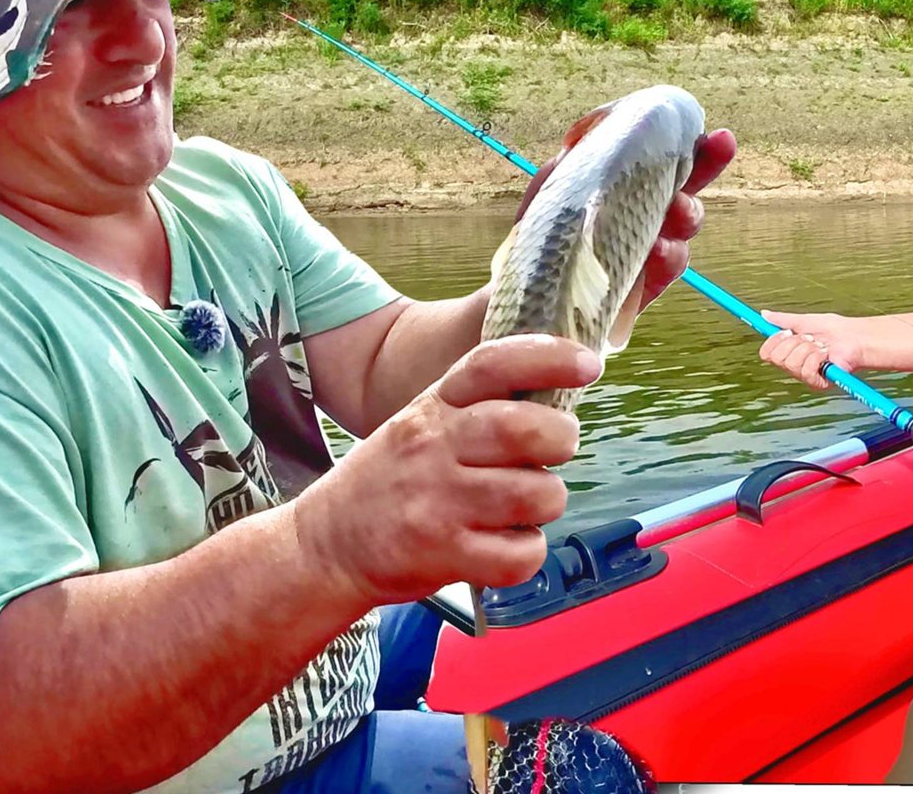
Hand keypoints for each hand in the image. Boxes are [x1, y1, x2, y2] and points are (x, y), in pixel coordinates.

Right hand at [294, 334, 597, 604]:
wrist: (324, 546)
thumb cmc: (389, 483)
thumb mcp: (420, 424)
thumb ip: (476, 407)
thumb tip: (556, 396)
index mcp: (432, 407)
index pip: (492, 363)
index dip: (548, 357)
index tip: (588, 364)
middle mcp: (433, 447)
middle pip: (526, 429)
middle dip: (561, 439)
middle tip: (555, 450)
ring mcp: (437, 502)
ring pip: (537, 494)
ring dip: (547, 501)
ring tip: (525, 506)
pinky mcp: (442, 555)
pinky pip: (521, 554)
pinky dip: (527, 553)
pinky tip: (506, 545)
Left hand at [517, 105, 737, 309]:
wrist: (526, 296)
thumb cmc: (539, 236)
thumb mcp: (552, 188)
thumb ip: (574, 161)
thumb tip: (592, 138)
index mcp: (625, 186)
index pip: (666, 161)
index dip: (696, 149)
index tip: (719, 137)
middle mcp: (642, 214)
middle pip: (686, 188)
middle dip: (705, 169)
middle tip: (717, 151)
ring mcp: (646, 250)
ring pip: (684, 227)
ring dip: (687, 214)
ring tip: (676, 211)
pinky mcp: (643, 287)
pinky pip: (669, 268)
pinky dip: (669, 256)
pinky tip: (658, 251)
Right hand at [758, 310, 867, 389]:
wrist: (854, 337)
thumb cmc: (834, 330)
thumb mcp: (805, 321)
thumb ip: (783, 320)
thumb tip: (764, 314)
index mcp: (788, 352)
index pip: (767, 353)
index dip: (774, 341)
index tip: (788, 331)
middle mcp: (794, 366)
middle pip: (776, 358)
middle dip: (793, 343)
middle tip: (810, 338)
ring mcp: (805, 375)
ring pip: (790, 363)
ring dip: (807, 349)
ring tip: (822, 346)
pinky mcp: (817, 383)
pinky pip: (805, 371)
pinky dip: (816, 358)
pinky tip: (827, 355)